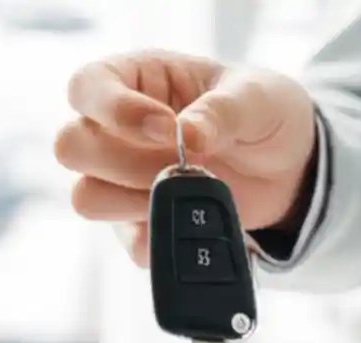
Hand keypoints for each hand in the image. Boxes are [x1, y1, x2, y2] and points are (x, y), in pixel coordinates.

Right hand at [55, 50, 316, 265]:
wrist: (288, 166)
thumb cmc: (261, 111)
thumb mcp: (254, 97)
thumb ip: (220, 111)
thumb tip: (188, 134)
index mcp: (135, 79)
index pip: (86, 87)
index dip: (115, 110)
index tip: (168, 127)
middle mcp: (115, 130)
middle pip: (71, 147)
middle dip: (125, 161)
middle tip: (181, 162)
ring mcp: (121, 180)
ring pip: (87, 199)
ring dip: (141, 201)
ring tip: (192, 190)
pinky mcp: (140, 223)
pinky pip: (133, 244)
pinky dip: (167, 239)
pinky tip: (199, 219)